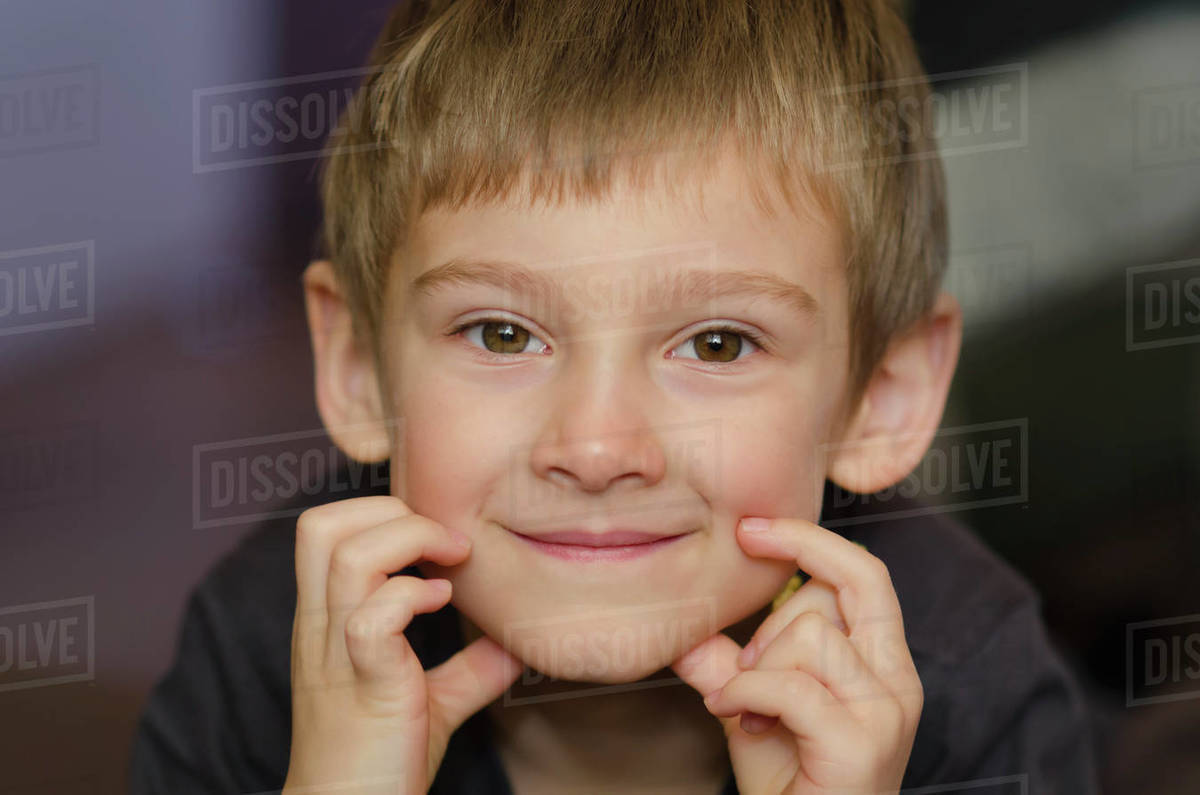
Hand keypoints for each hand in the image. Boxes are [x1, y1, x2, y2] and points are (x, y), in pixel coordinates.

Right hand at [283, 496, 522, 794]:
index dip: (377, 512)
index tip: (433, 539)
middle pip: (321, 524)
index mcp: (326, 621)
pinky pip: (371, 617)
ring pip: (348, 555)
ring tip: (451, 563)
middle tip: (443, 540)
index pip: (322, 528)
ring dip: (410, 540)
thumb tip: (518, 643)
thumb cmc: (382, 759)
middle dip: (389, 510)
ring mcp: (336, 653)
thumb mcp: (430, 701)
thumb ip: (469, 669)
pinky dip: (411, 595)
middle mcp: (321, 628)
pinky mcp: (363, 684)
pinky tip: (441, 603)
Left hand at [671, 517, 923, 794]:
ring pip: (808, 635)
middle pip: (833, 592)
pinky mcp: (862, 743)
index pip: (862, 573)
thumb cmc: (791, 783)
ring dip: (757, 669)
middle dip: (770, 627)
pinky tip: (734, 716)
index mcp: (884, 662)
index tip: (750, 528)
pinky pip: (790, 684)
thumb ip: (729, 661)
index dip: (808, 540)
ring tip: (748, 709)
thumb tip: (683, 623)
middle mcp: (898, 680)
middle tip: (748, 677)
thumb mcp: (753, 707)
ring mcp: (886, 712)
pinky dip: (747, 694)